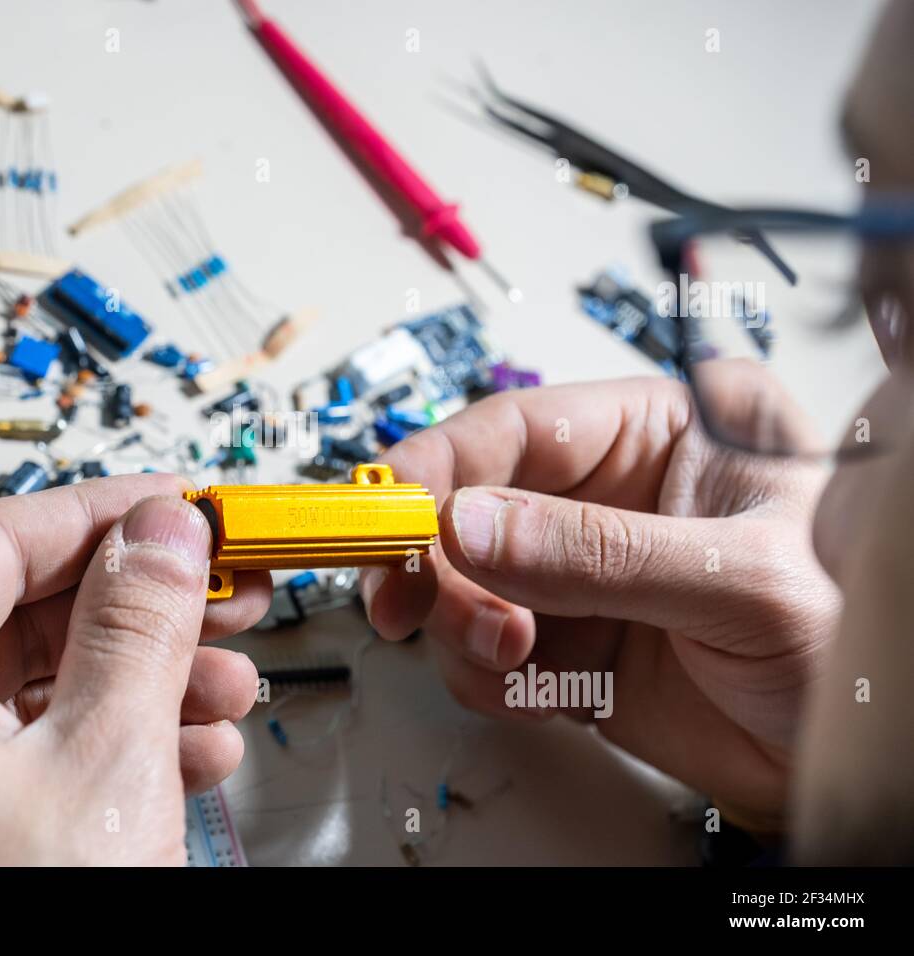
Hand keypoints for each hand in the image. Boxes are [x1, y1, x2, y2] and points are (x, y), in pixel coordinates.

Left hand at [0, 475, 269, 864]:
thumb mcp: (100, 758)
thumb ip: (137, 622)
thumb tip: (163, 532)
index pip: (3, 533)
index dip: (116, 516)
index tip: (188, 508)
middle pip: (22, 607)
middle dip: (144, 613)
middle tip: (224, 597)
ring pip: (30, 681)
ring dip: (142, 684)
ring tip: (225, 691)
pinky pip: (15, 746)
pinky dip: (104, 744)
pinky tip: (186, 756)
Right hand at [361, 369, 839, 822]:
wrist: (862, 754)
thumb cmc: (852, 637)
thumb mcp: (736, 579)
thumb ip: (598, 551)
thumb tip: (470, 523)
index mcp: (660, 433)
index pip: (519, 428)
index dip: (441, 464)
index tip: (388, 510)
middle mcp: (608, 500)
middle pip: (470, 507)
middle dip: (441, 561)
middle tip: (421, 604)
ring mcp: (582, 578)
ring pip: (464, 586)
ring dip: (463, 627)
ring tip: (514, 658)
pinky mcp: (570, 648)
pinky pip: (486, 655)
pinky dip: (487, 679)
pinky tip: (536, 691)